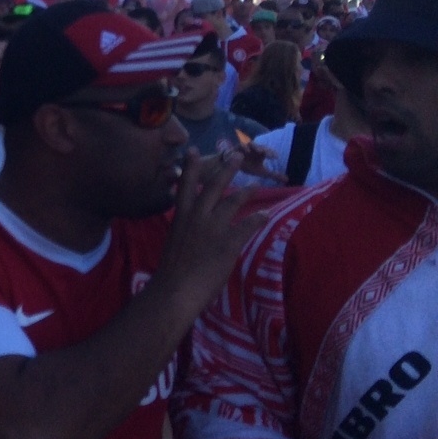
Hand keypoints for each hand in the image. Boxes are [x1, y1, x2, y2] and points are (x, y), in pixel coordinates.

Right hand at [154, 150, 266, 317]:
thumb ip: (185, 229)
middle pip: (213, 187)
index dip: (191, 167)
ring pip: (232, 201)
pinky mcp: (228, 242)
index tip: (194, 150)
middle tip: (236, 155)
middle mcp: (197, 216)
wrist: (176, 288)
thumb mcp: (175, 241)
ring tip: (256, 183)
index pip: (186, 186)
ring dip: (246, 191)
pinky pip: (247, 225)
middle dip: (226, 170)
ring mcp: (213, 228)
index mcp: (181, 216)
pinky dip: (258, 218)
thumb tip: (191, 227)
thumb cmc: (172, 270)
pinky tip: (266, 214)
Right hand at [224, 139, 281, 183]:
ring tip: (259, 151)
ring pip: (249, 145)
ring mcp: (244, 148)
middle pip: (259, 146)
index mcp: (260, 153)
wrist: (234, 166)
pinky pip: (238, 147)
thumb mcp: (262, 172)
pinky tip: (245, 152)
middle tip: (268, 154)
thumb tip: (287, 179)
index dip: (271, 153)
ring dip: (254, 147)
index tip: (276, 157)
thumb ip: (274, 175)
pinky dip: (242, 148)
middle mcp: (253, 149)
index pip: (267, 151)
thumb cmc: (249, 166)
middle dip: (263, 149)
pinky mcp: (235, 149)